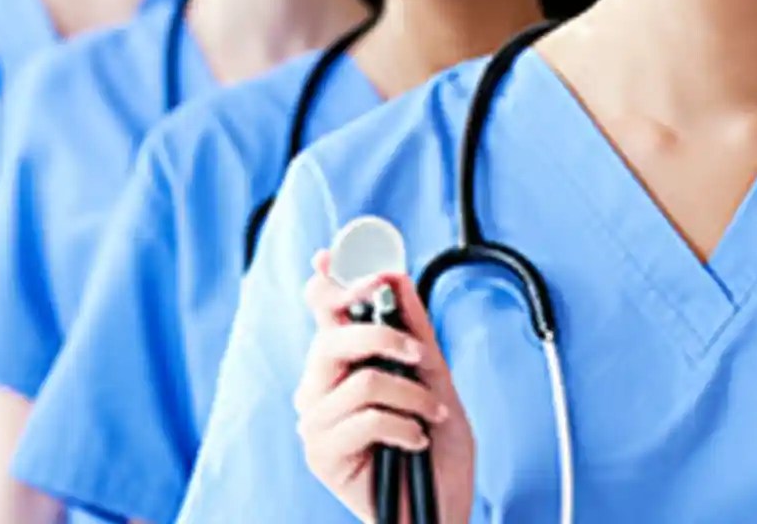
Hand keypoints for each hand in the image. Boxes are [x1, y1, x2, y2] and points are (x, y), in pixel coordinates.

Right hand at [294, 252, 474, 522]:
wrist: (441, 507)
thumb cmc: (435, 448)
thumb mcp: (434, 377)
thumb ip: (415, 329)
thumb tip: (397, 277)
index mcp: (341, 364)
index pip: (323, 311)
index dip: (327, 281)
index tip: (333, 257)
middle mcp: (319, 387)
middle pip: (332, 338)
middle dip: (383, 335)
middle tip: (419, 354)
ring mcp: (315, 421)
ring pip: (360, 380)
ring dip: (411, 395)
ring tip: (430, 414)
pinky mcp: (321, 454)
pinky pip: (366, 418)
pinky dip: (405, 426)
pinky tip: (415, 441)